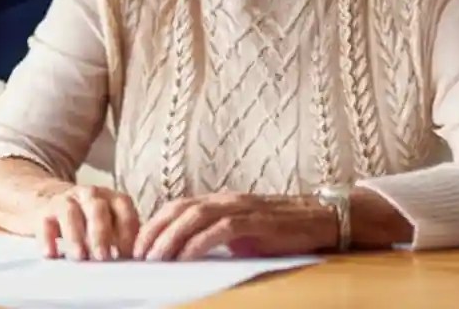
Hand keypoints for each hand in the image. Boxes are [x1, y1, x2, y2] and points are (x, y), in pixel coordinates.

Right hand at [33, 184, 138, 260]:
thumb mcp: (106, 221)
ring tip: (79, 256)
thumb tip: (133, 262)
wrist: (44, 197)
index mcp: (110, 197)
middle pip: (97, 208)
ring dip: (76, 236)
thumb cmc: (85, 218)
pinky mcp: (43, 210)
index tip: (127, 255)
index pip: (123, 207)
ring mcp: (65, 200)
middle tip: (103, 257)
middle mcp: (88, 195)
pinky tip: (51, 253)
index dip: (127, 231)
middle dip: (101, 234)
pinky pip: (45, 222)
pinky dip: (47, 238)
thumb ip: (121, 237)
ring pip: (70, 212)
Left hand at [133, 193, 336, 260]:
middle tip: (137, 254)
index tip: (137, 244)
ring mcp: (240, 208)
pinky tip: (185, 257)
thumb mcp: (242, 232)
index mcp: (219, 201)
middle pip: (179, 209)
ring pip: (194, 217)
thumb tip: (188, 256)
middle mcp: (225, 200)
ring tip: (155, 258)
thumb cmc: (281, 230)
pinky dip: (198, 243)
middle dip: (154, 230)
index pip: (177, 207)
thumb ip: (216, 237)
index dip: (154, 224)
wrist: (322, 218)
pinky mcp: (255, 222)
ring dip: (170, 238)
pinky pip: (219, 230)